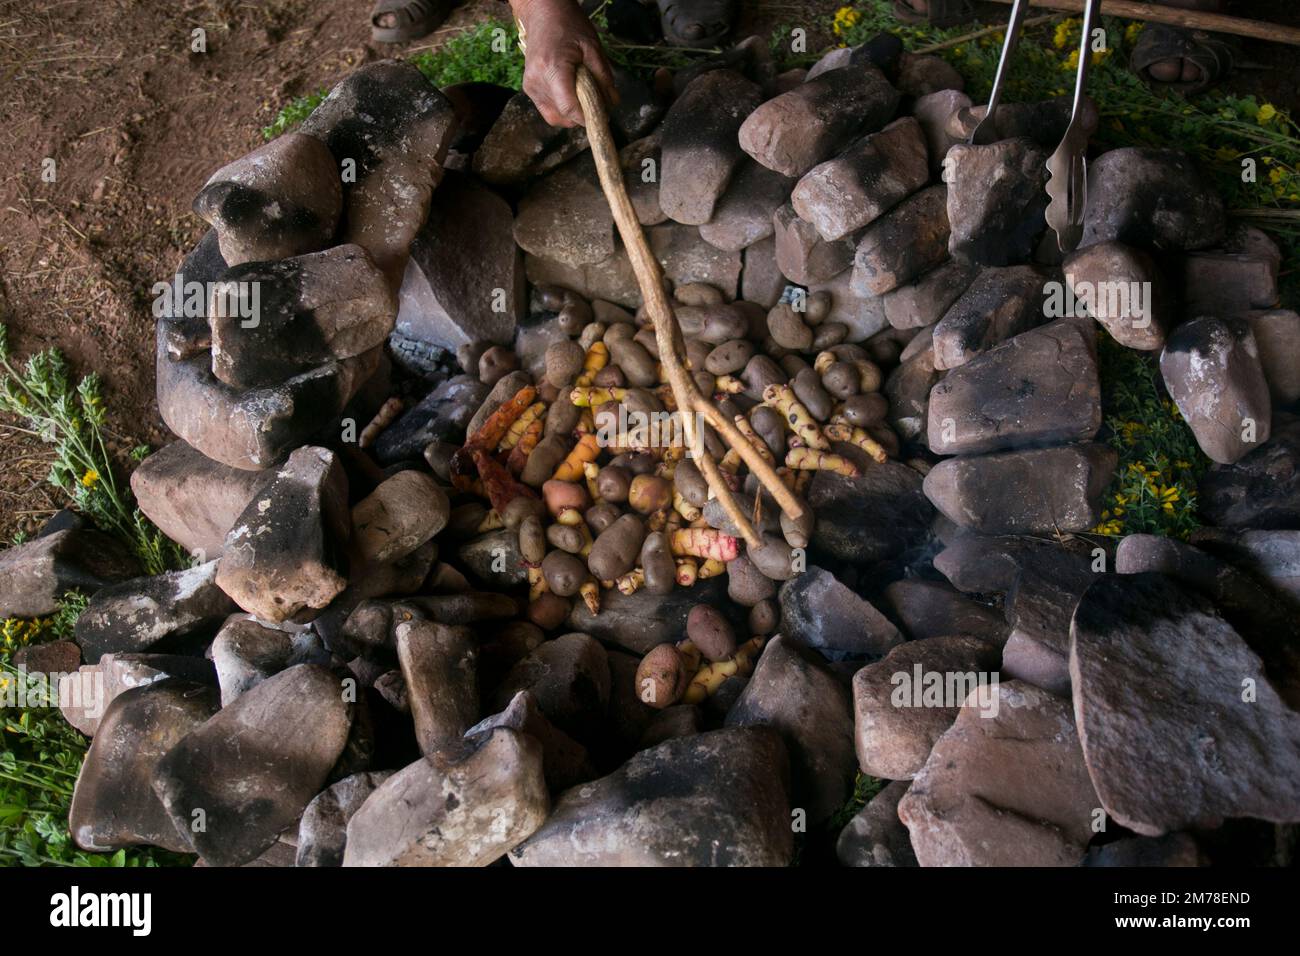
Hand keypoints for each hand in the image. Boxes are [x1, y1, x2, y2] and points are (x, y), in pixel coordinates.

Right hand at [510, 0, 618, 127]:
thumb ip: (604, 77)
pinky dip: (561, 108)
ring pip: (555, 117)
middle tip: (596, 103)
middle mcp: (537, 81)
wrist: (543, 12)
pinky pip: (547, 110)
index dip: (587, 117)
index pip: (569, 109)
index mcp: (553, 69)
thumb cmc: (569, 25)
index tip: (602, 115)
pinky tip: (570, 93)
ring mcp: (530, 86)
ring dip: (572, 114)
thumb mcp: (593, 48)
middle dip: (582, 115)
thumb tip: (612, 104)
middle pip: (563, 116)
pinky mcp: (528, 88)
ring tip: (582, 95)